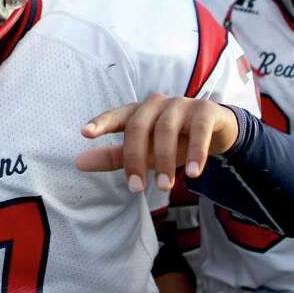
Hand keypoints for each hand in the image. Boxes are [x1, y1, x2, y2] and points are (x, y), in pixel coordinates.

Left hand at [76, 96, 238, 191]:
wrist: (215, 132)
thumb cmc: (171, 141)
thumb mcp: (143, 151)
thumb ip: (113, 157)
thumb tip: (78, 163)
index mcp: (138, 112)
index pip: (116, 116)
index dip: (101, 123)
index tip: (85, 133)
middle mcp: (157, 104)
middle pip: (139, 127)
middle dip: (135, 159)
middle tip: (136, 188)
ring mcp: (182, 104)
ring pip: (166, 130)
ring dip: (164, 161)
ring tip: (165, 187)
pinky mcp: (206, 111)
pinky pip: (198, 131)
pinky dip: (195, 152)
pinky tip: (193, 173)